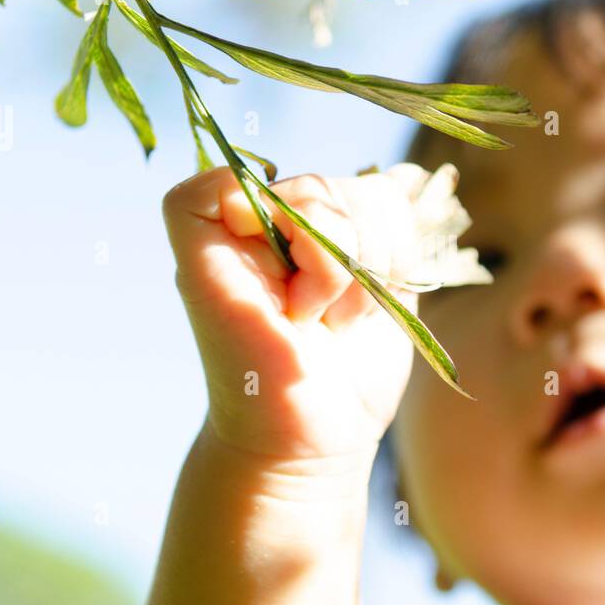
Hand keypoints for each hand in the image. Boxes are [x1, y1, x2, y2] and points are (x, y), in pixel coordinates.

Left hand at [162, 164, 427, 465]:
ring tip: (332, 321)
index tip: (273, 292)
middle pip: (335, 191)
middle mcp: (289, 214)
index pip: (285, 181)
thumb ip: (195, 207)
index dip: (292, 233)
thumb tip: (252, 166)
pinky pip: (408, 224)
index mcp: (242, 212)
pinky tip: (363, 314)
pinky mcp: (385, 253)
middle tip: (303, 317)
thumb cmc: (246, 368)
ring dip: (363, 278)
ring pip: (379, 204)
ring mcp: (341, 231)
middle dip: (329, 266)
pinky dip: (396, 273)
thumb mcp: (201, 283)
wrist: (306, 438)